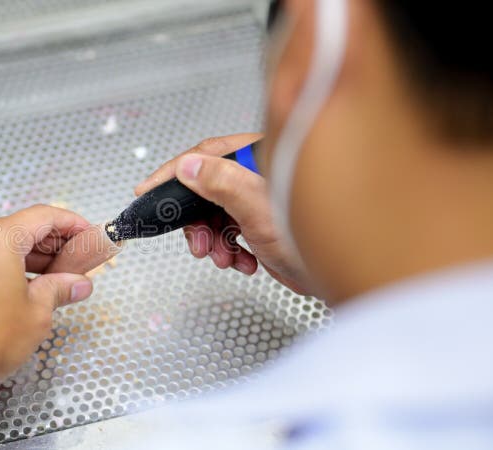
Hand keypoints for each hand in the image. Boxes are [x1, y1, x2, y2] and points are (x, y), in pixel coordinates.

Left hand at [0, 205, 95, 394]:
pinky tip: (29, 286)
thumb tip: (77, 284)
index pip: (43, 216)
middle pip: (21, 228)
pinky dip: (8, 266)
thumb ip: (60, 289)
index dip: (71, 224)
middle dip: (53, 243)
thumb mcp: (36, 313)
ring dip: (31, 257)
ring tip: (58, 278)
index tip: (89, 234)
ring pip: (1, 244)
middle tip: (78, 260)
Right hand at [135, 134, 311, 293]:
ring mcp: (261, 199)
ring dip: (213, 239)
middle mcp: (261, 174)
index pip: (207, 153)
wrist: (343, 279)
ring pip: (216, 213)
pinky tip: (243, 262)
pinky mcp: (263, 223)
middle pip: (207, 187)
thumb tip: (189, 166)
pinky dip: (230, 250)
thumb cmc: (317, 241)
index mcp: (263, 157)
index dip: (175, 172)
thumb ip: (222, 183)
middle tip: (197, 242)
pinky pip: (231, 232)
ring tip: (223, 257)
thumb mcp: (259, 209)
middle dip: (197, 219)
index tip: (149, 189)